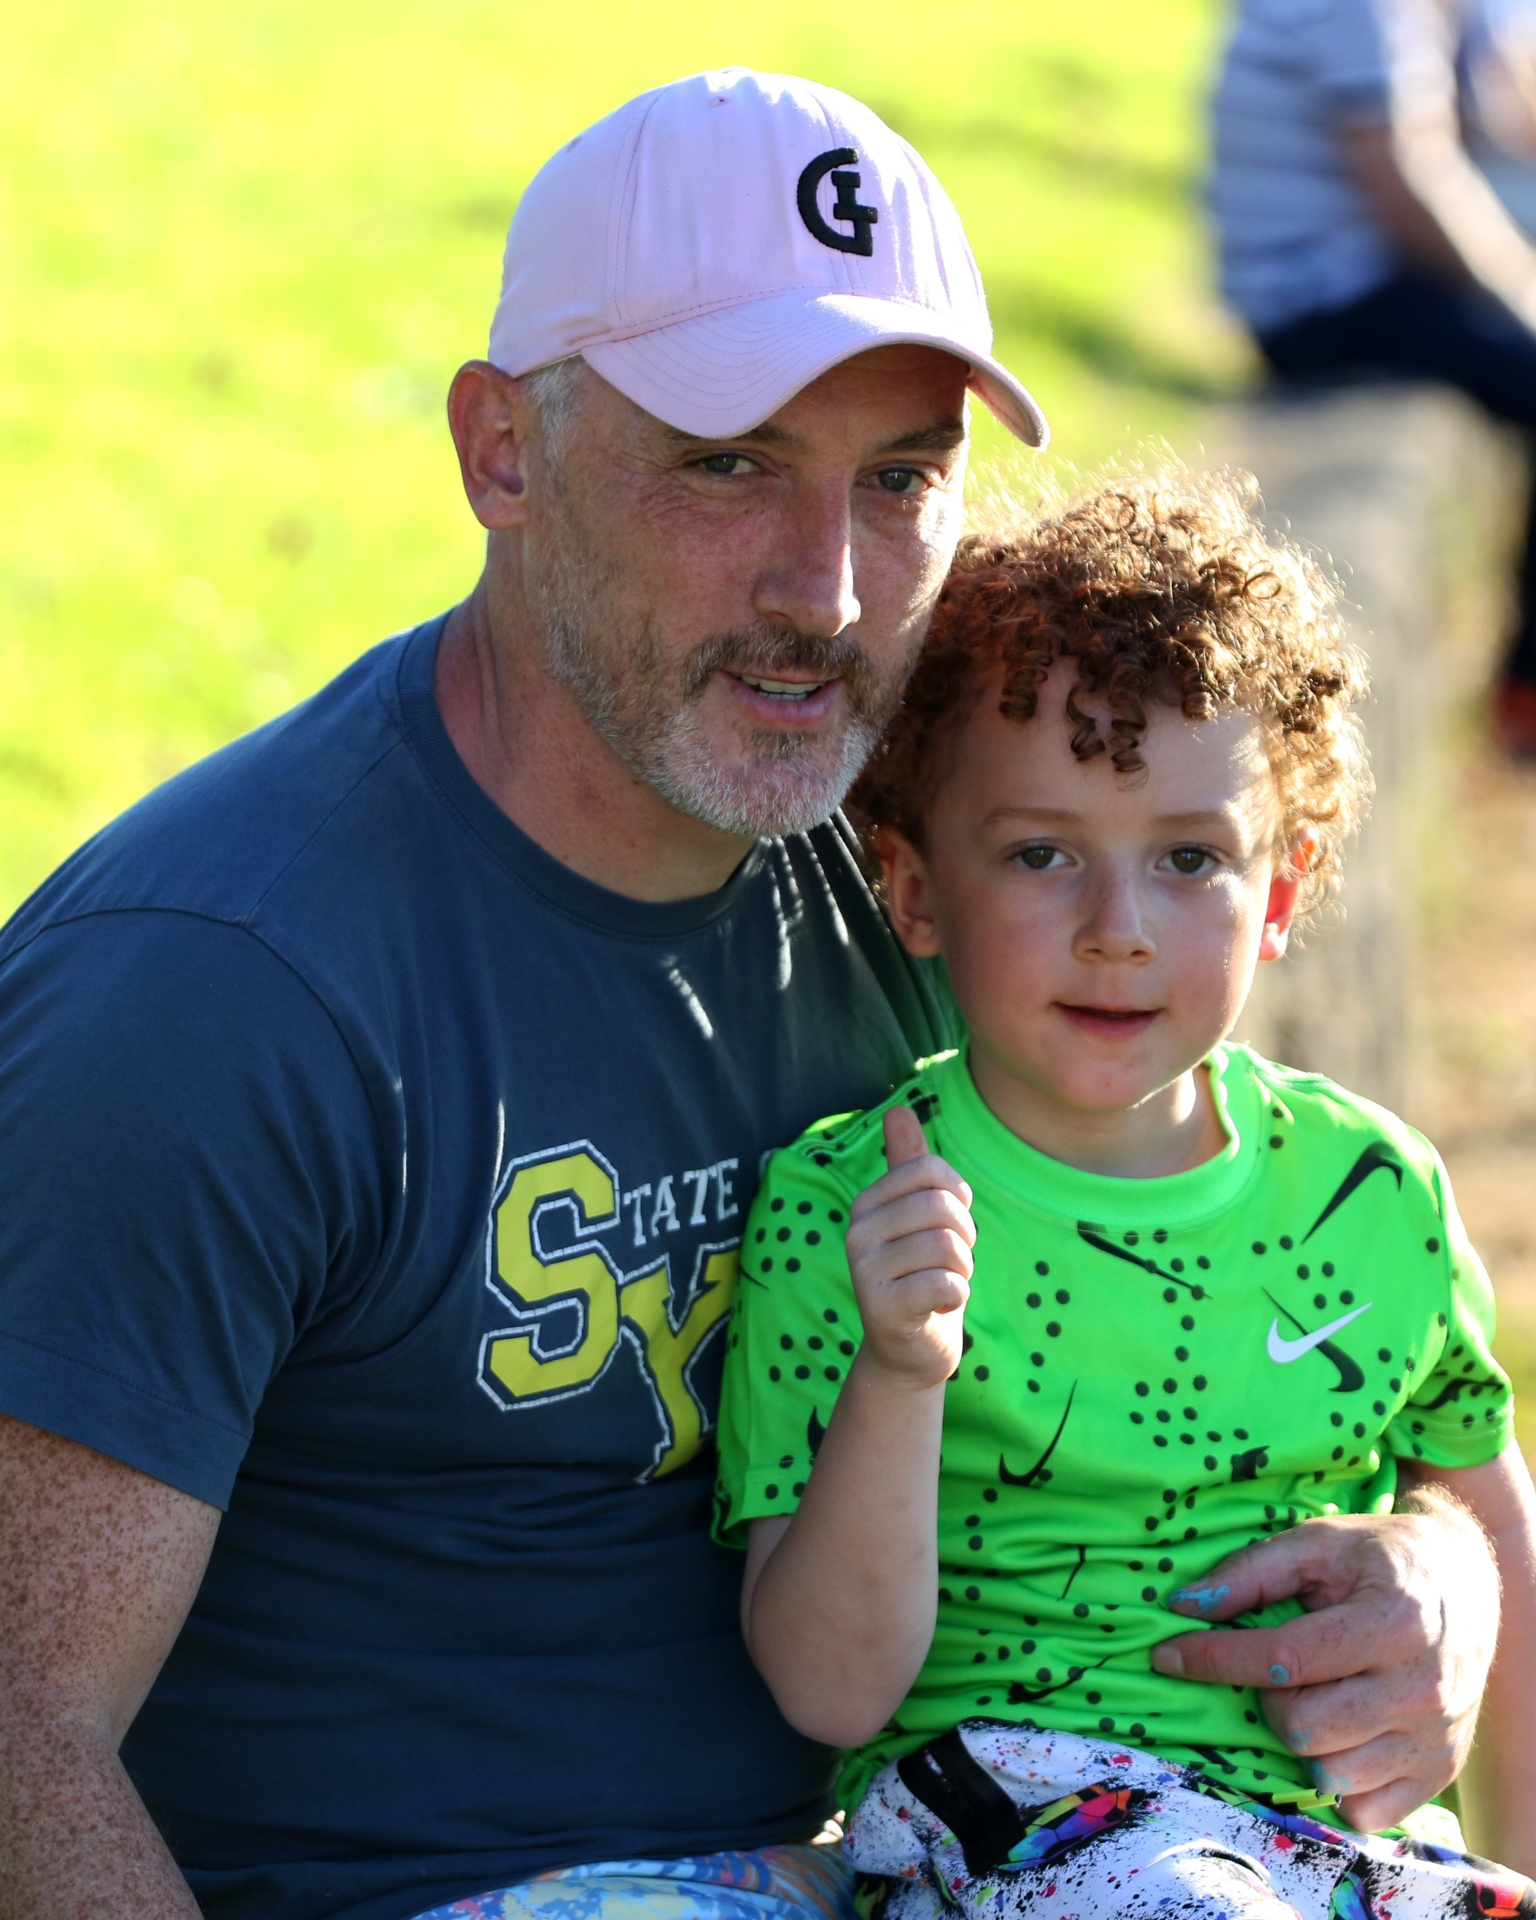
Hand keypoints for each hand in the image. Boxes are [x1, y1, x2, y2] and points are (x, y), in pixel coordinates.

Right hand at [843, 1106, 974, 1388]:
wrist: (909, 1348)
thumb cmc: (921, 1273)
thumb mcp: (920, 1216)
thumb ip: (909, 1163)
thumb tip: (896, 1108)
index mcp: (867, 1202)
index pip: (931, 1170)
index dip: (958, 1198)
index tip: (950, 1226)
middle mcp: (856, 1230)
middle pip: (942, 1208)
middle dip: (964, 1238)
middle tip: (950, 1262)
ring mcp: (864, 1269)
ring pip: (947, 1247)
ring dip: (962, 1271)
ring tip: (943, 1284)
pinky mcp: (880, 1307)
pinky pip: (945, 1284)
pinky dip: (955, 1296)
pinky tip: (937, 1307)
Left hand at [1150, 1501, 1497, 1831]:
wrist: (1464, 1585)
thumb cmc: (1379, 1559)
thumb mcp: (1318, 1543)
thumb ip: (1251, 1571)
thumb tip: (1185, 1605)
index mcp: (1394, 1622)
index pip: (1284, 1658)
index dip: (1213, 1658)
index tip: (1165, 1655)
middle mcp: (1422, 1689)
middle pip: (1303, 1728)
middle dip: (1266, 1699)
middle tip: (1273, 1670)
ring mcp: (1434, 1739)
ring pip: (1328, 1775)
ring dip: (1298, 1740)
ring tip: (1309, 1697)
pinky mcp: (1438, 1773)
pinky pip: (1361, 1812)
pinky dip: (1332, 1783)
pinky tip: (1333, 1736)